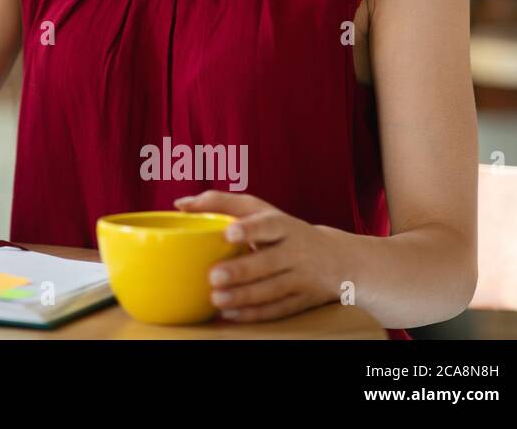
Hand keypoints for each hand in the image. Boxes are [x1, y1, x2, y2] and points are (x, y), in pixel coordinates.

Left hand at [174, 190, 344, 322]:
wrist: (336, 257)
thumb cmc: (281, 229)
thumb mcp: (260, 210)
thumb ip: (221, 204)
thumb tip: (180, 203)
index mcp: (281, 224)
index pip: (267, 225)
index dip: (249, 229)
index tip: (229, 234)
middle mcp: (294, 250)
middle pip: (268, 262)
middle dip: (241, 271)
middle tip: (213, 276)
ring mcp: (300, 277)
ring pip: (272, 289)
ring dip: (243, 296)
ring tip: (217, 299)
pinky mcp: (302, 299)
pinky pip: (278, 308)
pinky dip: (254, 313)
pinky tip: (231, 314)